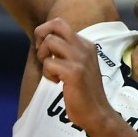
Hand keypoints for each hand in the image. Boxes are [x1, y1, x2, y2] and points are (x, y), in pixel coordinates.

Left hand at [34, 17, 112, 133]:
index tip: (45, 49)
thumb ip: (67, 50)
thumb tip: (44, 39)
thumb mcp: (79, 64)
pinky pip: (49, 63)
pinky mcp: (74, 72)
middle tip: (43, 54)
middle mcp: (85, 48)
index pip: (60, 23)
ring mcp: (80, 59)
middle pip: (55, 24)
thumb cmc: (84, 90)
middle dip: (41, 36)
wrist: (97, 113)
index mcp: (86, 44)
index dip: (45, 32)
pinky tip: (57, 82)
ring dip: (43, 57)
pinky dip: (47, 73)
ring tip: (51, 71)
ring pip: (50, 41)